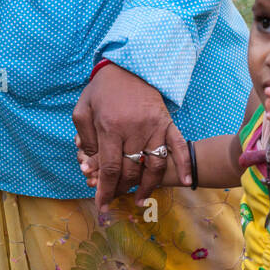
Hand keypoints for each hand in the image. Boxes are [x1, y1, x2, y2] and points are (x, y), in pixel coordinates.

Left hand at [72, 64, 191, 215]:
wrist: (128, 65)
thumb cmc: (102, 90)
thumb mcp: (83, 111)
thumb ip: (86, 140)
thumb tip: (90, 168)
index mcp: (111, 127)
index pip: (110, 168)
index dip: (105, 190)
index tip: (101, 205)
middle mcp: (134, 129)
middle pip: (131, 170)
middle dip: (122, 189)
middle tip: (115, 197)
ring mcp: (154, 126)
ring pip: (153, 166)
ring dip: (147, 187)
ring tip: (140, 200)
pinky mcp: (168, 122)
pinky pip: (178, 147)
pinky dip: (183, 166)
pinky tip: (186, 183)